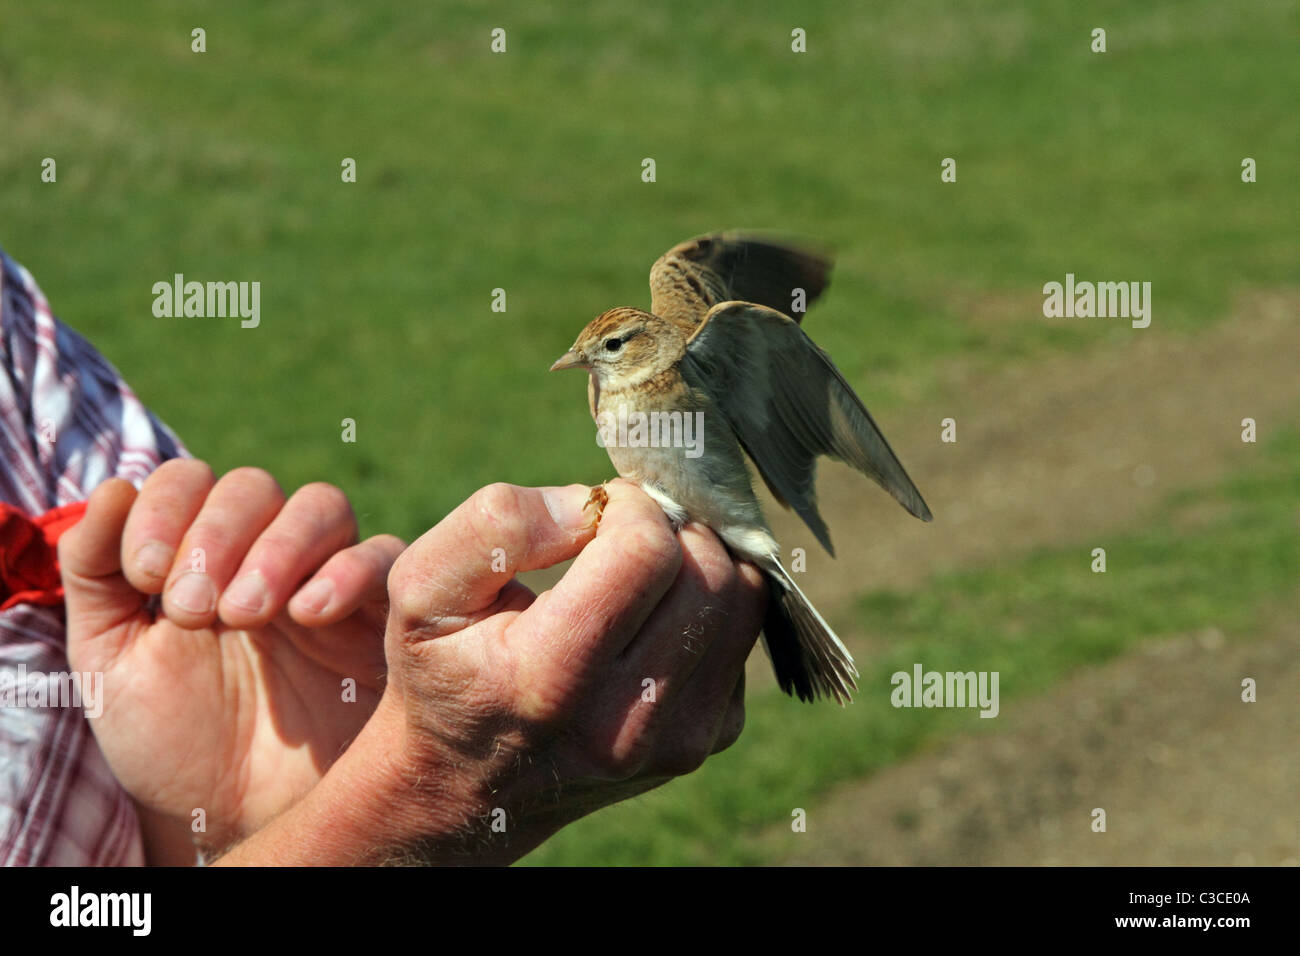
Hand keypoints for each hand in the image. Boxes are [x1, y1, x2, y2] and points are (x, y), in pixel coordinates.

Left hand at [60, 461, 404, 857]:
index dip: (167, 507)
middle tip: (193, 610)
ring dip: (278, 545)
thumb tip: (116, 486)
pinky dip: (348, 571)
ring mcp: (325, 578)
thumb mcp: (110, 660)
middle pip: (255, 487)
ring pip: (323, 506)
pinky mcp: (380, 614)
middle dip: (216, 533)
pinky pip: (383, 558)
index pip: (191, 481)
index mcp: (200, 553)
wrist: (235, 814)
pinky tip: (309, 614)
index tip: (144, 575)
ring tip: (245, 613)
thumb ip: (95, 573)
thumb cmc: (175, 739)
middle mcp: (264, 554)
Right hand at [215, 479, 765, 864]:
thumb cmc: (446, 668)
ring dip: (699, 557)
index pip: (645, 553)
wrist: (466, 785)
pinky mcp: (707, 741)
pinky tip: (654, 613)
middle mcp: (621, 725)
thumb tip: (593, 503)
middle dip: (667, 527)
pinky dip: (708, 604)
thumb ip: (498, 525)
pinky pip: (742, 635)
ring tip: (642, 562)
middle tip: (621, 531)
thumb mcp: (422, 590)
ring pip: (742, 599)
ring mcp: (675, 741)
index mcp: (546, 682)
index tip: (595, 513)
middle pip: (706, 572)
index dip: (626, 507)